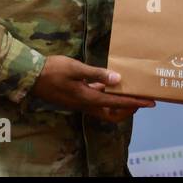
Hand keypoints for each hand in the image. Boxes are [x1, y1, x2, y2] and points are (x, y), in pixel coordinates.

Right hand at [30, 56, 154, 122]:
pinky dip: (107, 96)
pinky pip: (96, 101)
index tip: (150, 102)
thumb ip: (97, 74)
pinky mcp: (77, 98)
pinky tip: (110, 83)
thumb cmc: (53, 70)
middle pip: (113, 115)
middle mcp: (87, 104)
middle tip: (141, 100)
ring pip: (105, 109)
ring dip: (118, 103)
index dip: (135, 102)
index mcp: (89, 98)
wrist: (32, 76)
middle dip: (128, 109)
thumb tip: (118, 79)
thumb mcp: (76, 68)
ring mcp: (81, 103)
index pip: (117, 103)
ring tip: (130, 91)